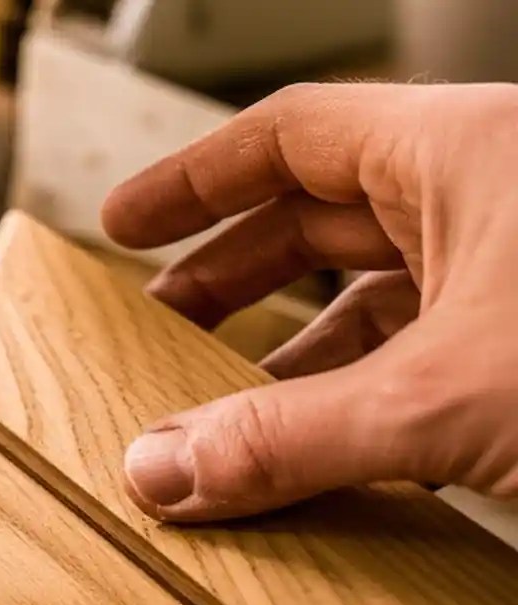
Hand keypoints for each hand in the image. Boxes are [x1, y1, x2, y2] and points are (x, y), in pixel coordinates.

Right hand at [103, 83, 517, 521]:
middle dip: (230, 277)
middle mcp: (491, 196)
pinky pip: (423, 349)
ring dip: (294, 355)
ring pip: (374, 293)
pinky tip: (320, 448)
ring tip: (225, 410)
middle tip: (159, 322)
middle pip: (320, 216)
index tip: (126, 223)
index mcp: (465, 151)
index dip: (193, 181)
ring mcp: (517, 268)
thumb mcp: (443, 398)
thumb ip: (290, 437)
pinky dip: (360, 394)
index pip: (290, 136)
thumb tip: (165, 467)